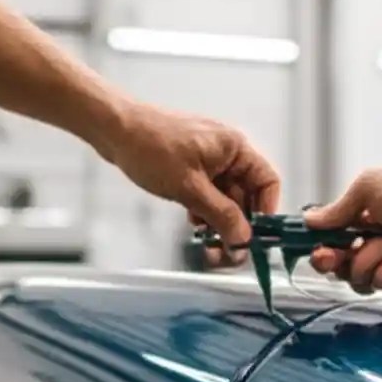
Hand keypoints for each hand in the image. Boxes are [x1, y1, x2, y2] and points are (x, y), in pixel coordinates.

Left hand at [104, 101, 279, 254]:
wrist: (114, 129)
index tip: (256, 237)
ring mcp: (208, 160)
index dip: (266, 211)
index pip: (267, 182)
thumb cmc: (150, 147)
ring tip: (211, 247)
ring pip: (226, 199)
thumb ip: (221, 215)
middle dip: (239, 225)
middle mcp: (226, 153)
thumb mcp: (190, 188)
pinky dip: (205, 213)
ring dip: (220, 223)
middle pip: (246, 195)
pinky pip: (208, 195)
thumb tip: (243, 238)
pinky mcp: (191, 168)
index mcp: (235, 148)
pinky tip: (196, 228)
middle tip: (230, 252)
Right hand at [307, 167, 381, 292]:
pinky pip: (381, 284)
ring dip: (364, 263)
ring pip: (357, 277)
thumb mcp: (370, 189)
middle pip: (338, 262)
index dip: (317, 243)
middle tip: (331, 255)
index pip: (329, 235)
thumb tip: (309, 220)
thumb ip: (338, 209)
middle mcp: (375, 237)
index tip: (312, 246)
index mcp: (363, 213)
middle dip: (330, 260)